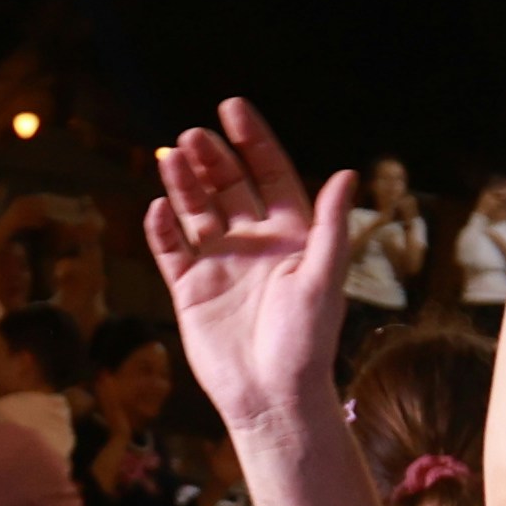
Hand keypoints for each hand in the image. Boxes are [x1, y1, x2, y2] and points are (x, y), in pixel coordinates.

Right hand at [139, 101, 351, 439]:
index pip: (269, 173)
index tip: (231, 108)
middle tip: (191, 136)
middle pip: (228, 185)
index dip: (251, 140)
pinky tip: (158, 208)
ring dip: (183, 183)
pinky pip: (171, 249)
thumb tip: (347, 172)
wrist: (272, 397)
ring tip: (170, 156)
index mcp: (291, 234)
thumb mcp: (324, 278)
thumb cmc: (307, 342)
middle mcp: (254, 242)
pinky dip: (162, 228)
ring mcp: (220, 263)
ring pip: (196, 210)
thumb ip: (331, 225)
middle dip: (210, 158)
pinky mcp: (190, 289)